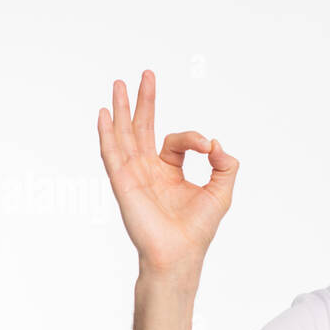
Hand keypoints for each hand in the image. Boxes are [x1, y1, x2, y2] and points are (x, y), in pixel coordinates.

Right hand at [97, 70, 239, 276]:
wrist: (179, 254)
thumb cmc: (197, 230)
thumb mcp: (221, 192)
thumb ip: (225, 166)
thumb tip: (216, 144)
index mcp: (169, 172)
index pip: (177, 141)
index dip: (193, 138)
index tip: (207, 147)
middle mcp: (148, 170)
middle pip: (143, 128)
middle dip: (144, 101)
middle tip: (146, 75)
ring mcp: (133, 175)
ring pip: (125, 134)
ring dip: (122, 108)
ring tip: (119, 84)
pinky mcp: (123, 182)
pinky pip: (112, 152)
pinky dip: (107, 132)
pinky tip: (104, 113)